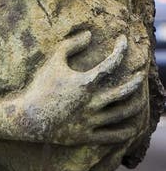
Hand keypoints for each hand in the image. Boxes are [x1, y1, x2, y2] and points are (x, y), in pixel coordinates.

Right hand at [15, 31, 147, 145]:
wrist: (28, 117)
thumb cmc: (40, 86)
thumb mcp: (53, 60)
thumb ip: (71, 44)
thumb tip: (89, 34)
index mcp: (84, 82)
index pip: (111, 63)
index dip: (120, 50)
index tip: (123, 41)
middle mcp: (91, 102)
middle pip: (123, 91)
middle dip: (136, 81)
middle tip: (142, 74)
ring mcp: (90, 120)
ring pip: (122, 114)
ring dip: (135, 105)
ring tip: (140, 99)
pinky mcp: (86, 135)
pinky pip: (112, 136)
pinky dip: (125, 132)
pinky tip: (131, 128)